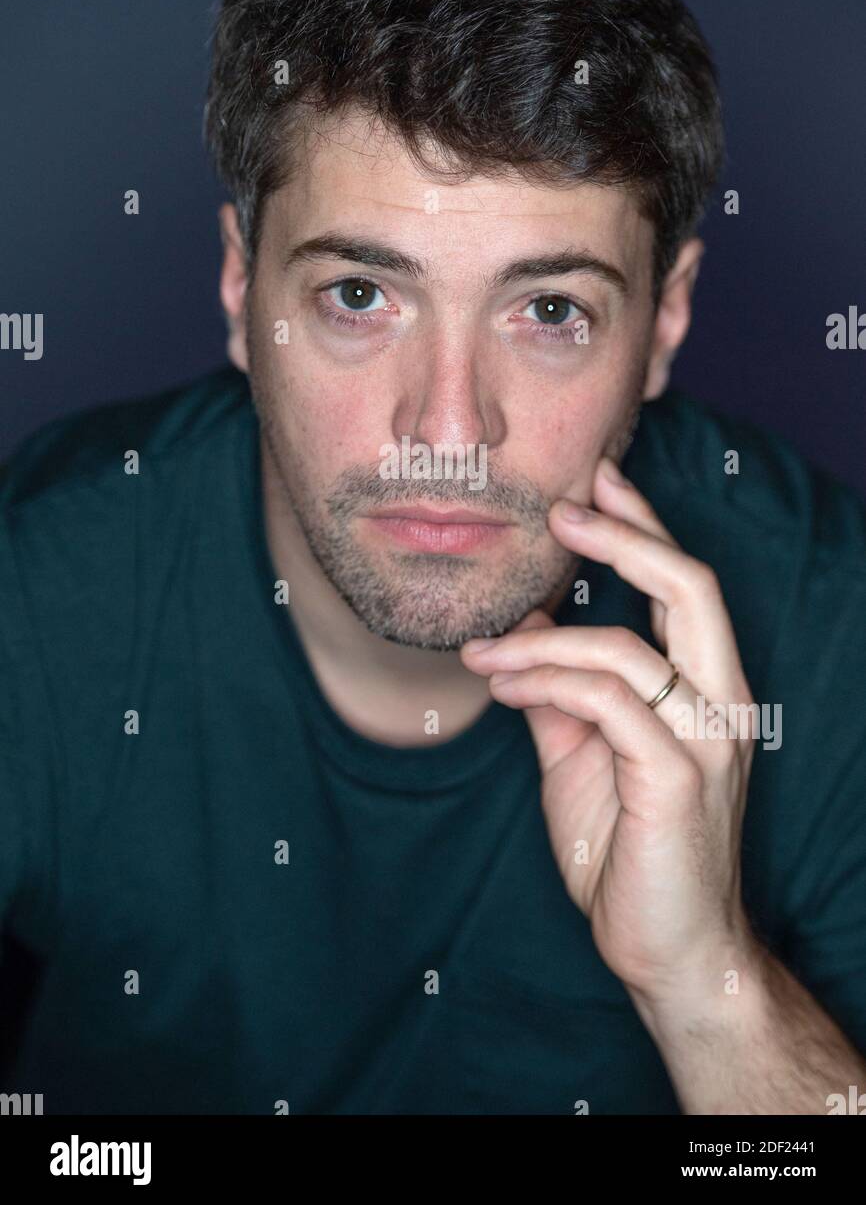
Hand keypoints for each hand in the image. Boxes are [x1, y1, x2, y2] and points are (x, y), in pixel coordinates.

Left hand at [460, 457, 757, 1003]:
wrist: (668, 951)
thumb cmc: (628, 852)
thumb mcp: (583, 757)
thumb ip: (559, 695)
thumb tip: (520, 631)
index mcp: (707, 692)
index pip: (686, 588)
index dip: (644, 527)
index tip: (595, 482)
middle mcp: (721, 706)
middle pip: (690, 588)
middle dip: (625, 535)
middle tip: (561, 505)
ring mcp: (706, 743)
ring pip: (626, 648)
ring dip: (540, 637)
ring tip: (484, 646)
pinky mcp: (676, 781)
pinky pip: (605, 703)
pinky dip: (545, 680)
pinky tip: (501, 684)